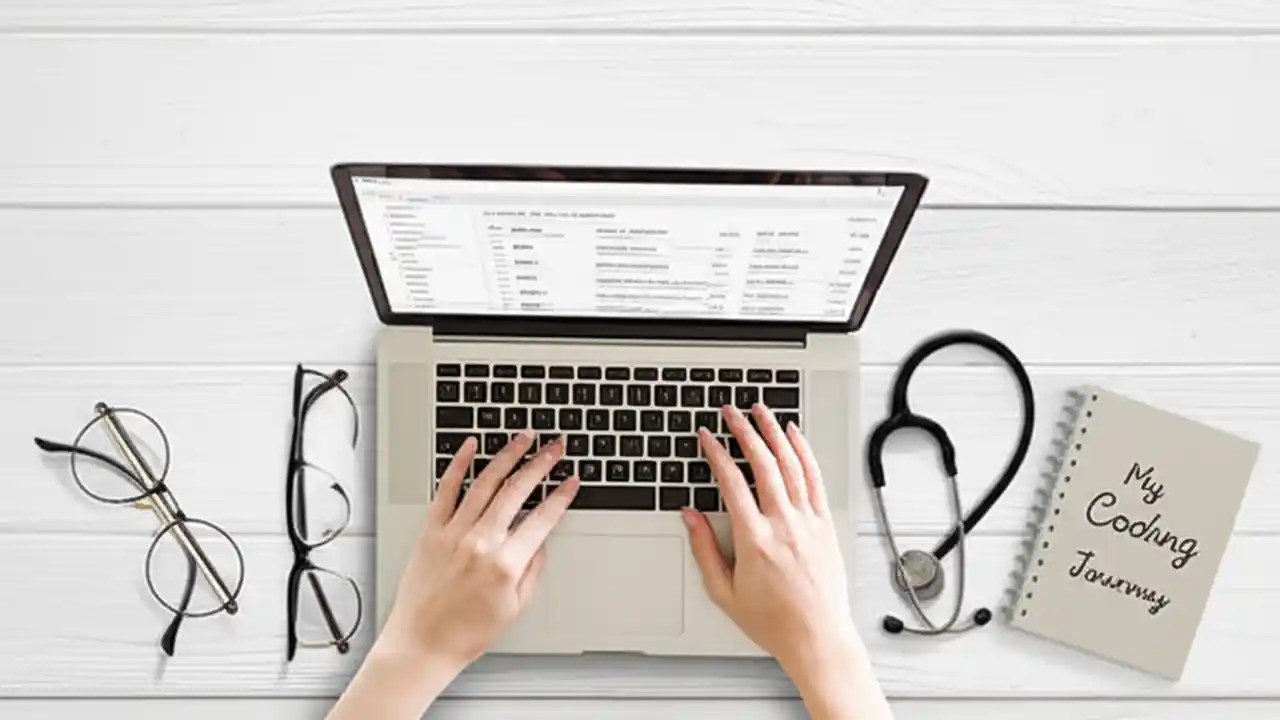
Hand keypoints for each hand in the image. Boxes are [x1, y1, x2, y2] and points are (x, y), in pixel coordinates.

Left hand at [328, 432, 578, 719]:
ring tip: (523, 438)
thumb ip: (533, 570)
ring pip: (485, 483)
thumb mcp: (515, 608)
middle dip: (541, 464)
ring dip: (507, 456)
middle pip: (517, 491)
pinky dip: (458, 465)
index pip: (542, 519)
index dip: (561, 496)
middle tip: (554, 447)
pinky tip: (470, 446)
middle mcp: (481, 543)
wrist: (421, 644)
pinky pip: (445, 490)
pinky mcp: (431, 531)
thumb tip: (541, 540)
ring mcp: (454, 533)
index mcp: (506, 564)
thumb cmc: (466, 633)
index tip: (571, 481)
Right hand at [683, 405, 890, 719]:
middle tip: (731, 412)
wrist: (816, 636)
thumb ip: (703, 550)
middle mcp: (783, 525)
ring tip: (761, 412)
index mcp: (754, 541)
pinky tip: (796, 436)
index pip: (731, 483)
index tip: (706, 437)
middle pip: (763, 463)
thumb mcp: (724, 592)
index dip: (716, 454)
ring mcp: (808, 522)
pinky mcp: (825, 524)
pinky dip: (805, 452)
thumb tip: (690, 516)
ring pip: (791, 464)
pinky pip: (814, 479)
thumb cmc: (772, 621)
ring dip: (774, 433)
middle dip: (744, 431)